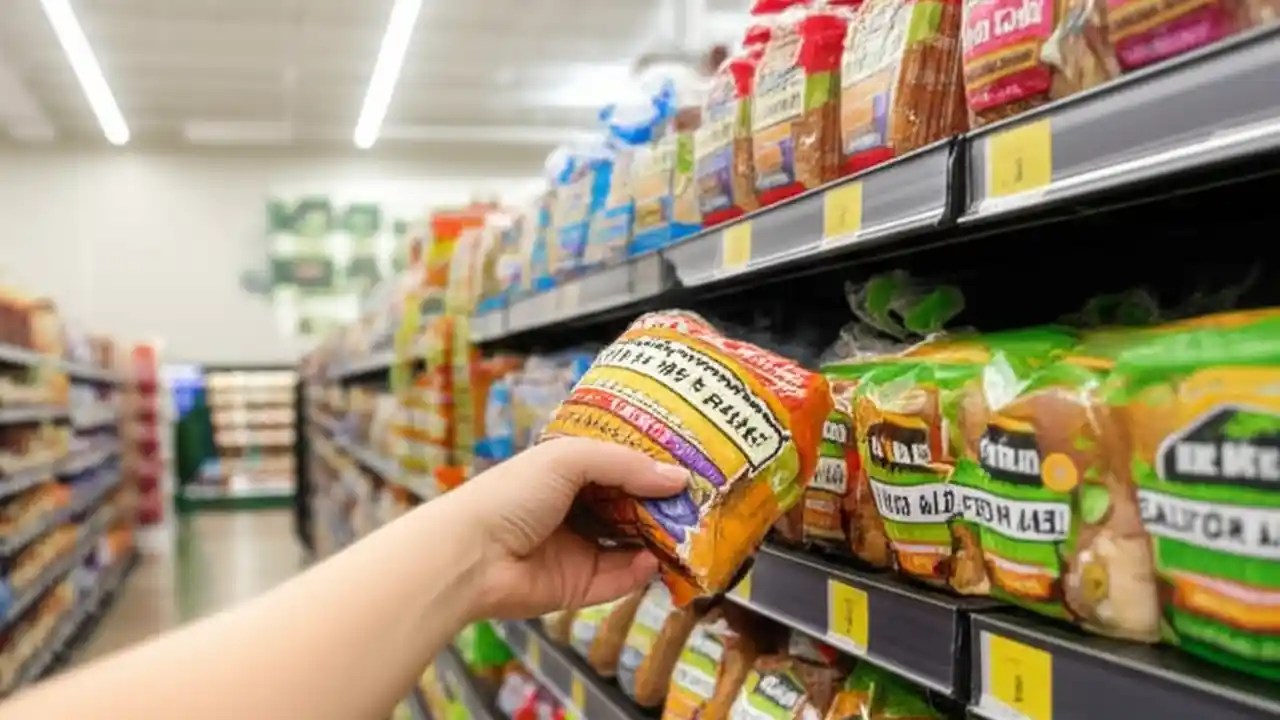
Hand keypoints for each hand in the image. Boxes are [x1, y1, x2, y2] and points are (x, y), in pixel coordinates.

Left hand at [454, 437, 686, 618]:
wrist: (472, 555)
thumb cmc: (512, 494)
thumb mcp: (570, 459)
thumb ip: (626, 465)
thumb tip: (678, 477)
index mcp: (568, 473)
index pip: (619, 467)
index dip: (652, 466)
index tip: (691, 465)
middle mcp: (576, 510)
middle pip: (630, 507)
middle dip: (663, 506)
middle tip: (701, 504)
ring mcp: (578, 549)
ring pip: (631, 545)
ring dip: (659, 540)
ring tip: (692, 533)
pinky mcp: (579, 587)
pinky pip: (620, 579)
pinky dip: (640, 572)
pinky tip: (656, 560)